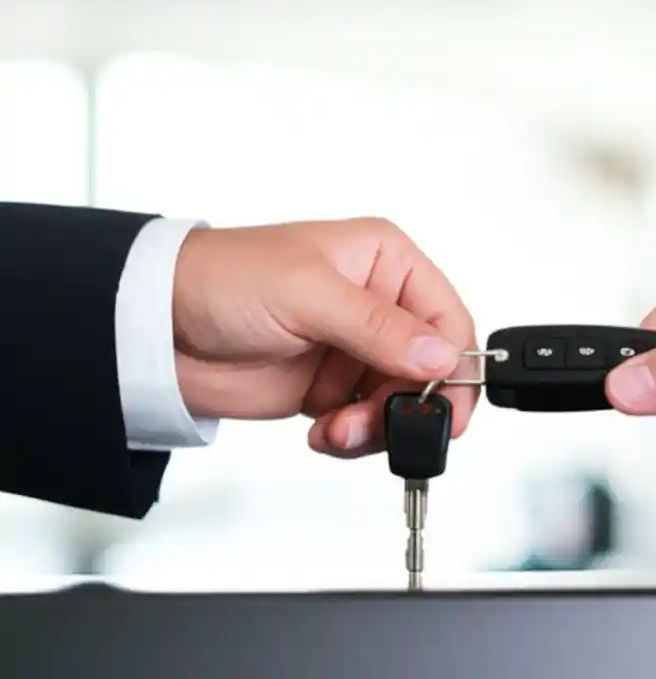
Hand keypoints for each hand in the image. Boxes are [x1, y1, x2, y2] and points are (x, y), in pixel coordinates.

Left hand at [171, 217, 476, 457]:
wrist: (156, 329)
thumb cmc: (221, 279)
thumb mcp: (308, 293)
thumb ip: (379, 327)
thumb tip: (441, 355)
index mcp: (385, 262)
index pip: (448, 317)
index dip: (454, 364)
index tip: (445, 405)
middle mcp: (378, 305)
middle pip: (433, 368)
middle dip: (412, 403)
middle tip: (386, 423)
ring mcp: (356, 350)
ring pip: (403, 402)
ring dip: (379, 425)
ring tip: (341, 428)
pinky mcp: (331, 388)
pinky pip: (369, 423)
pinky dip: (353, 438)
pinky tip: (325, 431)